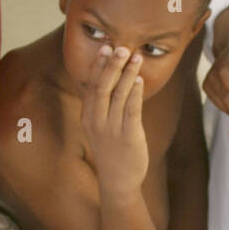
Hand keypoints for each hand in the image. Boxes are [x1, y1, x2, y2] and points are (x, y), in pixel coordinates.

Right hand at [81, 45, 148, 194]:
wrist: (118, 182)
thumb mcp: (100, 129)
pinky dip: (135, 93)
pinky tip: (139, 79)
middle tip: (121, 47)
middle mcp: (97, 121)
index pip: (92, 86)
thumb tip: (112, 83)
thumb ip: (103, 107)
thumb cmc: (112, 153)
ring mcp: (112, 129)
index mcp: (88, 117)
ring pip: (119, 95)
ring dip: (127, 74)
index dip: (98, 66)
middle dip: (112, 65)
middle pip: (103, 87)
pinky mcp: (128, 136)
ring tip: (136, 57)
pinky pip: (131, 110)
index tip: (105, 48)